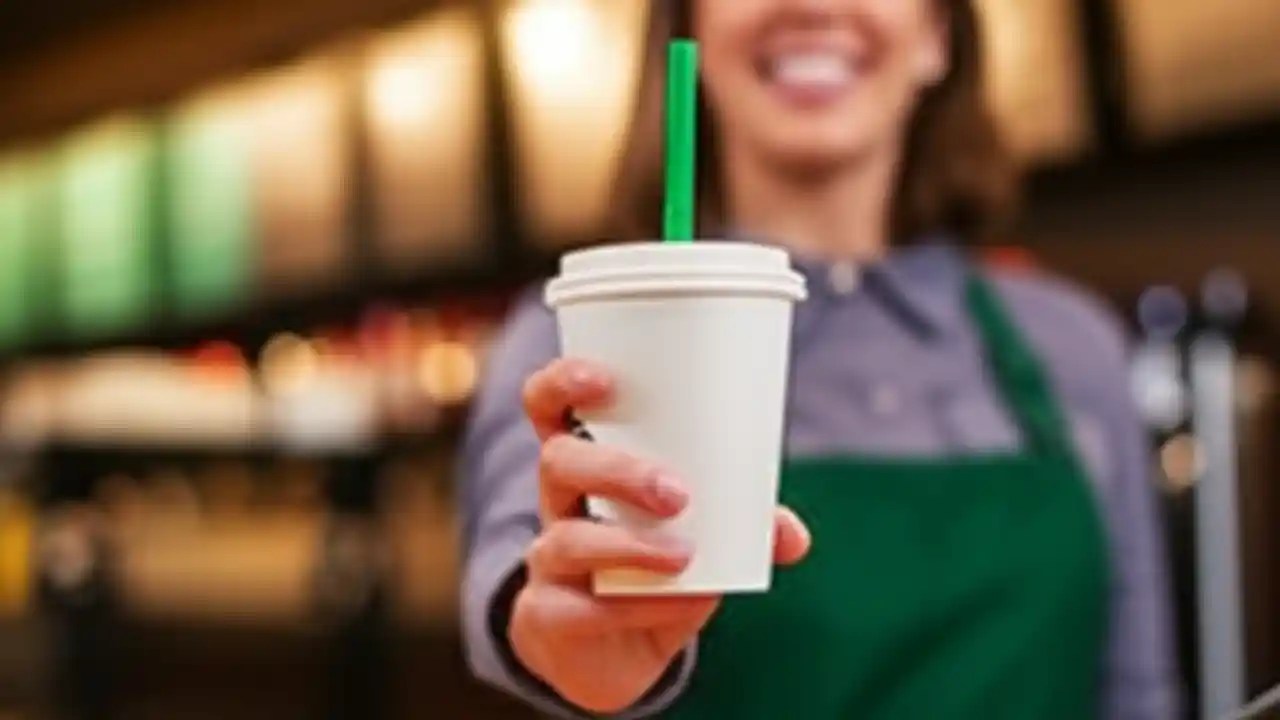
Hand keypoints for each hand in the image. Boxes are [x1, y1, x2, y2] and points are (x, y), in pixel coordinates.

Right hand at [510, 358, 810, 713]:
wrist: (606, 658)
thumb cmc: (650, 568)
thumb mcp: (697, 535)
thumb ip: (743, 525)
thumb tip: (791, 535)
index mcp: (585, 463)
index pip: (549, 407)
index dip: (562, 383)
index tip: (602, 379)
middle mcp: (558, 504)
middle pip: (558, 464)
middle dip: (616, 470)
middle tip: (677, 492)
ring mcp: (548, 561)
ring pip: (567, 539)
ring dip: (630, 544)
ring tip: (685, 554)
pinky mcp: (550, 617)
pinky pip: (583, 608)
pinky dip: (640, 604)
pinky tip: (680, 602)